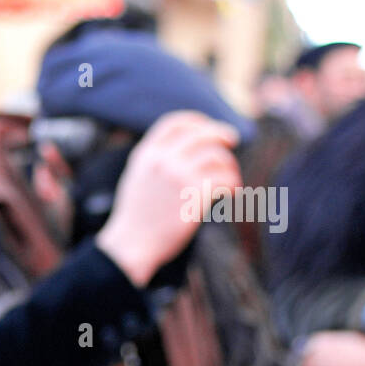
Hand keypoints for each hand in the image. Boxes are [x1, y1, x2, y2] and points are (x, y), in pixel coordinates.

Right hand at [97, 112, 240, 286]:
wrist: (131, 245)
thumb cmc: (136, 217)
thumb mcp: (136, 178)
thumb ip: (155, 160)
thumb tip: (185, 148)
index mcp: (146, 154)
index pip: (175, 123)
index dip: (196, 121)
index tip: (208, 127)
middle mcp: (163, 160)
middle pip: (203, 133)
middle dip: (221, 133)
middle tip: (232, 139)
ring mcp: (179, 176)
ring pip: (217, 156)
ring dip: (229, 166)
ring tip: (229, 178)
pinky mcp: (195, 194)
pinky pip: (225, 179)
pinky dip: (233, 185)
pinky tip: (231, 193)